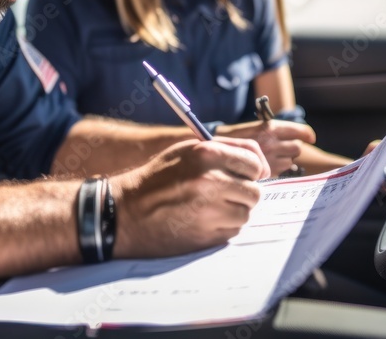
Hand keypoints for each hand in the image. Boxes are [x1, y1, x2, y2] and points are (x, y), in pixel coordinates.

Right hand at [110, 137, 268, 258]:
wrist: (125, 212)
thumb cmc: (156, 178)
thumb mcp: (185, 151)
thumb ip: (222, 150)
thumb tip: (259, 164)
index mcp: (206, 154)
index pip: (253, 159)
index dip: (255, 168)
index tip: (250, 174)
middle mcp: (210, 181)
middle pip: (255, 191)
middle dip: (245, 192)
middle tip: (227, 192)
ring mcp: (209, 211)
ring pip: (245, 213)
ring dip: (234, 211)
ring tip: (211, 206)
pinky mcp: (206, 236)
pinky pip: (232, 231)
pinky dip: (223, 227)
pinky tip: (203, 220)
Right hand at [219, 119, 316, 176]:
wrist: (215, 150)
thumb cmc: (234, 138)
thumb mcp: (254, 129)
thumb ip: (274, 133)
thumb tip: (302, 138)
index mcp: (269, 128)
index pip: (299, 131)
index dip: (306, 134)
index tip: (311, 138)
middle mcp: (272, 142)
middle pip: (296, 148)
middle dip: (291, 149)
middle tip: (281, 150)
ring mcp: (269, 159)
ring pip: (290, 162)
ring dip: (284, 162)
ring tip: (271, 160)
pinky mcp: (266, 173)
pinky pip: (281, 173)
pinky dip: (277, 172)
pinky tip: (266, 169)